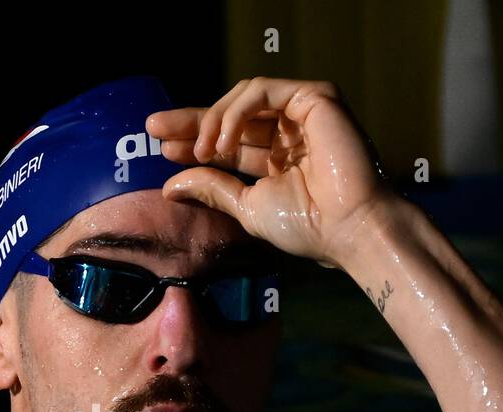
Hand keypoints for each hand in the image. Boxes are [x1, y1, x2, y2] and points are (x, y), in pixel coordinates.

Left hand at [146, 76, 389, 269]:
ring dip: (212, 120)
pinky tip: (221, 141)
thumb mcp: (248, 206)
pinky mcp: (315, 97)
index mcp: (276, 157)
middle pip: (231, 114)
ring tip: (198, 149)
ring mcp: (303, 112)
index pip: (229, 139)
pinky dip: (235, 112)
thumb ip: (213, 190)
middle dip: (191, 120)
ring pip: (243, 97)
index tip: (162, 146)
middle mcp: (290, 131)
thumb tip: (171, 186)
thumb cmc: (308, 225)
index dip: (195, 138)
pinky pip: (262, 91)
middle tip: (155, 128)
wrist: (348, 229)